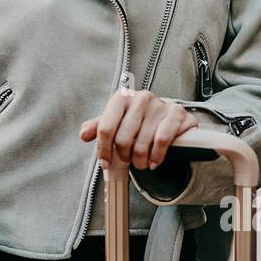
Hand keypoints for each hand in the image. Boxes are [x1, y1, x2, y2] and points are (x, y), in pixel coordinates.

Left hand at [80, 88, 198, 170]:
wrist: (168, 116)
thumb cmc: (139, 119)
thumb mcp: (116, 121)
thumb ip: (98, 126)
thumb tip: (84, 134)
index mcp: (122, 97)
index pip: (105, 128)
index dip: (103, 149)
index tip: (105, 162)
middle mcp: (141, 98)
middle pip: (123, 139)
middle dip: (124, 156)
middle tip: (128, 160)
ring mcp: (159, 105)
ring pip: (141, 144)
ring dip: (140, 161)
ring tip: (141, 162)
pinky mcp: (176, 114)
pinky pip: (161, 142)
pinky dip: (156, 157)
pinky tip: (154, 161)